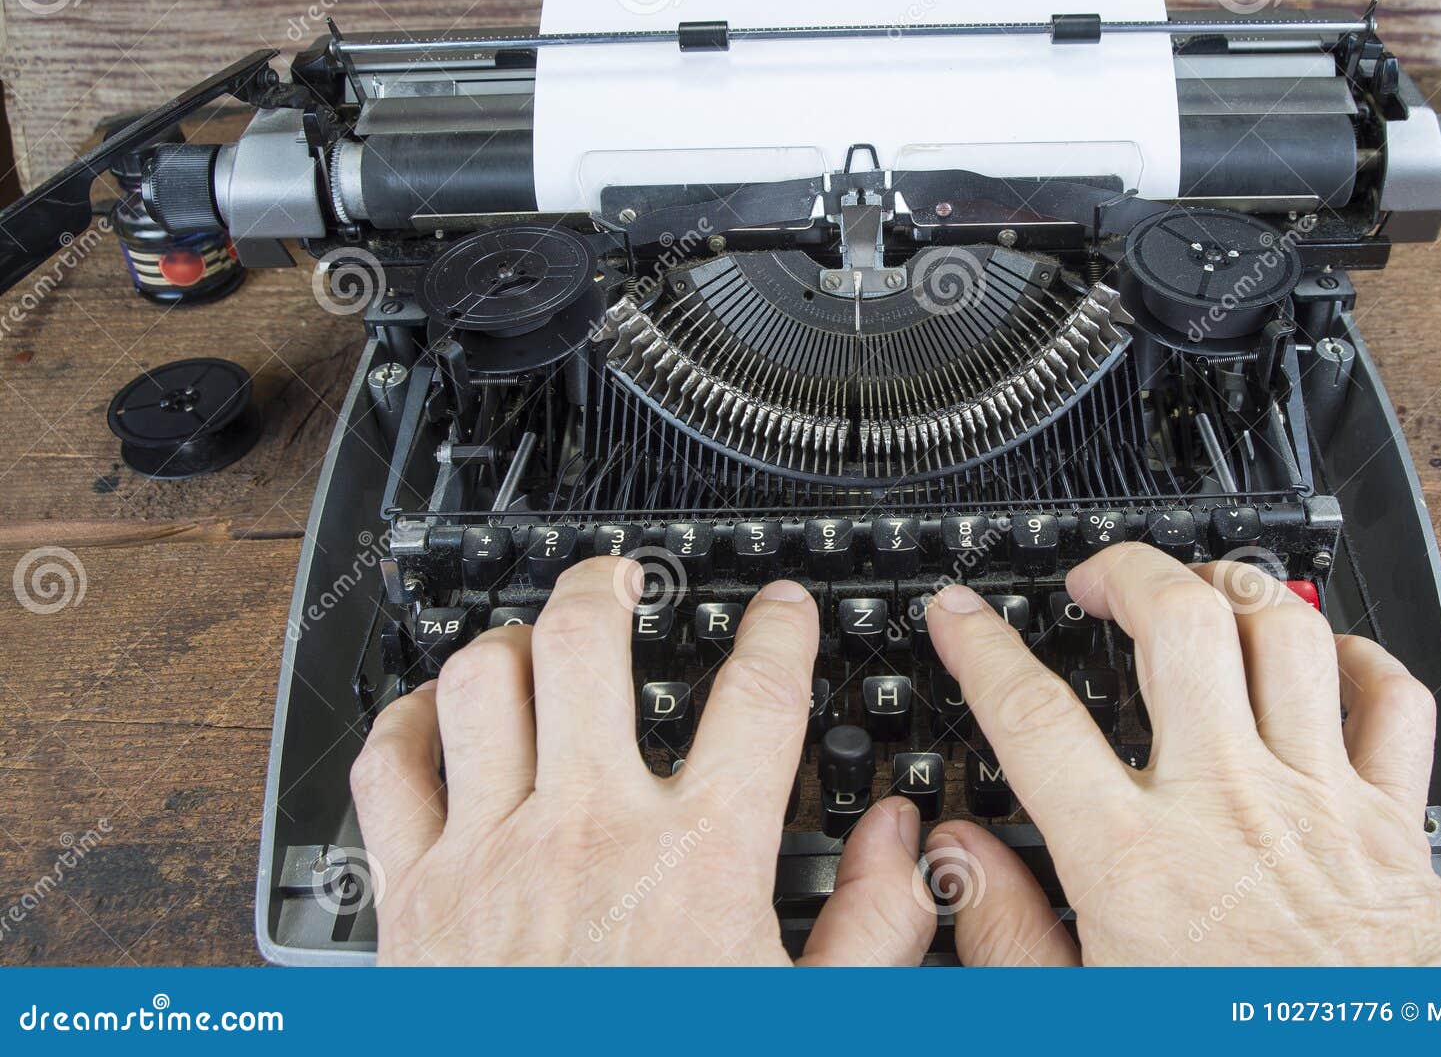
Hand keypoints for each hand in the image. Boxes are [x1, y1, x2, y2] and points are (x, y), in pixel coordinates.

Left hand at [350, 557, 933, 964]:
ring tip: (536, 639)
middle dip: (607, 583)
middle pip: (586, 645)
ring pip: (482, 683)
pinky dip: (408, 722)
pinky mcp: (415, 895)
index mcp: (696, 862)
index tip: (781, 608)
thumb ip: (873, 925)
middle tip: (622, 577)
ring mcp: (491, 856)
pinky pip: (389, 769)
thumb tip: (903, 841)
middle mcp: (588, 834)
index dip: (779, 629)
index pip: (757, 698)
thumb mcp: (810, 1021)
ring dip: (511, 642)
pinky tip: (437, 716)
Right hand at [922, 542, 1440, 965]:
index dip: (983, 648)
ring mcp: (1319, 803)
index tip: (962, 615)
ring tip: (1196, 587)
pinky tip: (1326, 656)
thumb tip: (957, 854)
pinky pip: (1394, 700)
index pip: (1034, 717)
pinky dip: (1361, 657)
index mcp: (1137, 860)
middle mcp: (1229, 807)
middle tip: (1095, 580)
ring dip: (1231, 587)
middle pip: (1178, 626)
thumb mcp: (1081, 1017)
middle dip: (1126, 572)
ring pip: (1286, 634)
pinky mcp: (1394, 824)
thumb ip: (1006, 931)